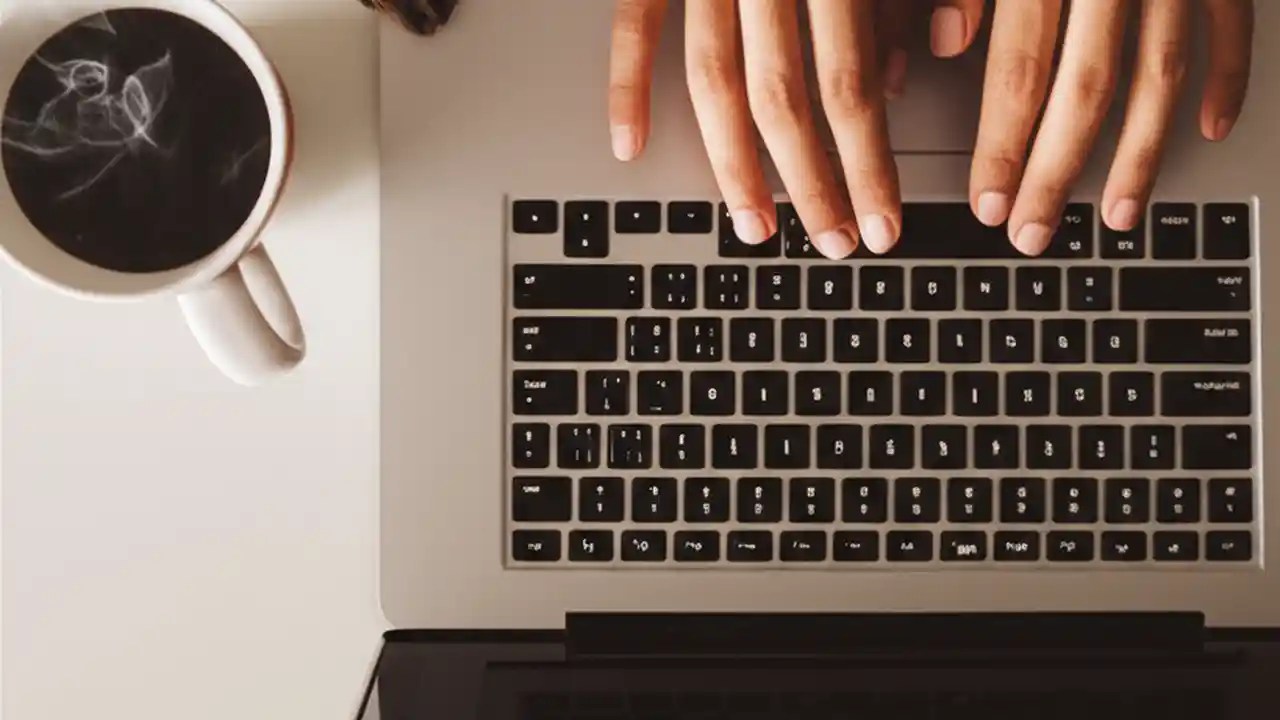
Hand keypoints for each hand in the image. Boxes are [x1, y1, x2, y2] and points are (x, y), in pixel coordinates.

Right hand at [609, 0, 901, 257]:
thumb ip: (892, 2)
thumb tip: (897, 82)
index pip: (850, 85)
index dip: (867, 166)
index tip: (883, 225)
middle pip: (781, 99)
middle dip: (809, 183)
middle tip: (833, 241)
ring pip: (712, 80)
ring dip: (733, 164)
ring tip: (756, 225)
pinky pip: (634, 25)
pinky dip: (627, 86)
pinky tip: (632, 146)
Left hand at [952, 0, 1253, 254]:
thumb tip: (943, 40)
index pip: (1019, 72)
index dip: (1001, 146)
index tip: (989, 205)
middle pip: (1085, 93)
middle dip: (1055, 173)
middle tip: (1032, 233)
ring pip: (1160, 77)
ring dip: (1139, 155)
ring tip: (1117, 215)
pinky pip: (1230, 28)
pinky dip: (1226, 81)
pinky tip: (1210, 130)